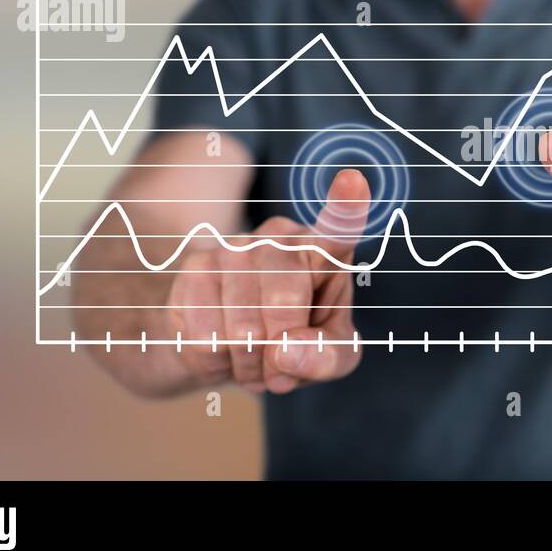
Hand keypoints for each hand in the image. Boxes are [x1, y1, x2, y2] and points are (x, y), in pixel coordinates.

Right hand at [165, 169, 369, 393]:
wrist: (225, 344)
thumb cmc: (294, 344)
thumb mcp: (332, 357)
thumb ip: (328, 357)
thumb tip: (286, 352)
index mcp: (326, 253)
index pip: (338, 228)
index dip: (346, 208)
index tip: (354, 182)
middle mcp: (282, 239)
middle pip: (285, 303)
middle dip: (281, 353)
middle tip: (279, 369)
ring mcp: (237, 247)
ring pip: (243, 327)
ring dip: (249, 364)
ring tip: (252, 361)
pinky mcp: (197, 267)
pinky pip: (207, 333)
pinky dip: (217, 358)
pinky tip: (223, 349)